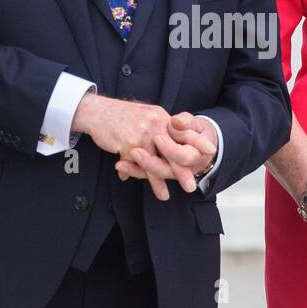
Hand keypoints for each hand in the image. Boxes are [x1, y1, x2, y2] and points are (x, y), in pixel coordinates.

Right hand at [73, 94, 201, 200]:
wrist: (97, 111)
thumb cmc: (119, 115)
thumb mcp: (143, 115)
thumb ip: (155, 129)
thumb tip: (161, 143)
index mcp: (161, 117)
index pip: (183, 130)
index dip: (197, 141)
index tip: (210, 150)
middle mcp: (156, 124)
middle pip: (173, 150)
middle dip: (183, 170)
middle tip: (191, 184)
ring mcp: (143, 134)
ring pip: (156, 162)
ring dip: (161, 181)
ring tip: (165, 196)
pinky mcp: (130, 143)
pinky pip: (139, 166)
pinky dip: (142, 179)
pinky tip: (144, 188)